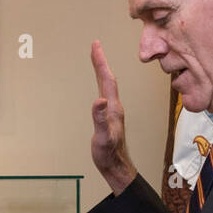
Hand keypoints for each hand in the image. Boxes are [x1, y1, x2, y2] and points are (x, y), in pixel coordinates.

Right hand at [89, 41, 136, 194]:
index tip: (96, 46)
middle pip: (108, 79)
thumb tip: (98, 100)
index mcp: (113, 108)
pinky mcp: (109, 118)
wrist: (117, 166)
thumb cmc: (109, 154)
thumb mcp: (103, 137)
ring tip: (97, 61)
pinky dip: (101, 84)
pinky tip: (100, 87)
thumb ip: (100, 119)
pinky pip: (105, 94)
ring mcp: (112, 112)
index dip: (101, 63)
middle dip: (101, 62)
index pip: (107, 80)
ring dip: (102, 71)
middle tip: (95, 47)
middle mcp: (114, 107)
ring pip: (107, 86)